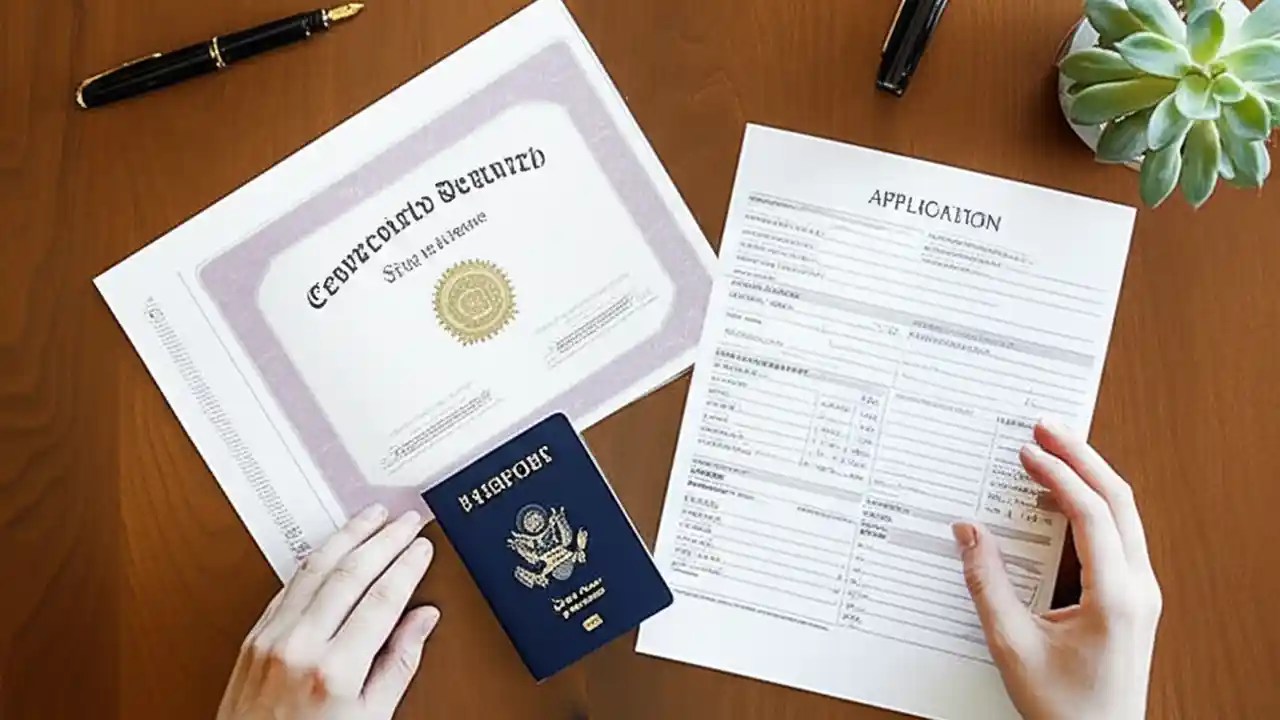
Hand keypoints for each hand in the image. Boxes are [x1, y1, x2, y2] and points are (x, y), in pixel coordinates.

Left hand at [217, 505, 438, 719]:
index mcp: (335, 672)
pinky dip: (315, 561)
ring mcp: (272, 638)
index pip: (382, 599)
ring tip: (371, 518)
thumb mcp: (371, 719)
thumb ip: (400, 664)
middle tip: (406, 521)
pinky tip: (332, 548)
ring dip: (347, 536)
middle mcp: (299, 648)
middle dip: (383, 540)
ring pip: (315, 568)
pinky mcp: (254, 637)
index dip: (407, 566)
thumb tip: (423, 620)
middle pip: (351, 574)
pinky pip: (288, 586)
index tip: (423, 547)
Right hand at [953, 420, 1160, 719]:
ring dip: (1091, 477)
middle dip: (1082, 457)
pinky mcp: (1134, 600)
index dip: (1059, 475)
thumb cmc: (1061, 708)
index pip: (1092, 514)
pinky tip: (1064, 497)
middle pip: (1119, 501)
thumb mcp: (1012, 645)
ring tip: (1055, 449)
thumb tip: (966, 531)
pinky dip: (1093, 506)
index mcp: (1115, 598)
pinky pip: (1119, 537)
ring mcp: (1142, 594)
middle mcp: (1139, 589)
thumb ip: (986, 583)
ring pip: (1125, 515)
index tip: (1027, 451)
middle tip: (1047, 426)